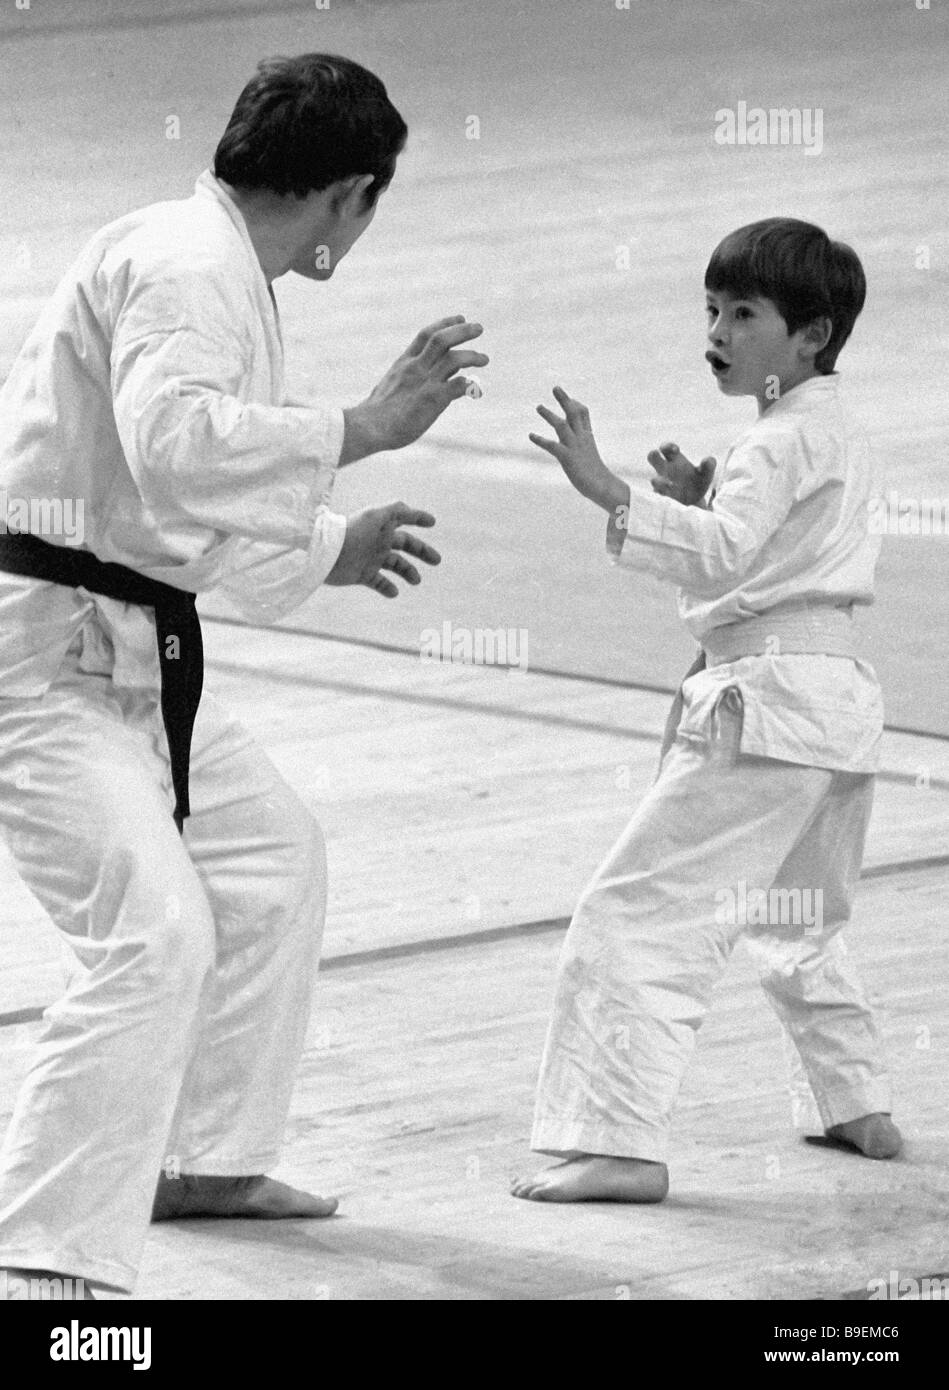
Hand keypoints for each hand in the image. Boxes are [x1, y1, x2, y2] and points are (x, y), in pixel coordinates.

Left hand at [325, 502, 440, 597]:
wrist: (327, 554)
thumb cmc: (353, 532)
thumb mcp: (376, 516)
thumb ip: (396, 510)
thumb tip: (412, 511)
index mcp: (382, 525)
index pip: (404, 518)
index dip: (418, 517)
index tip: (432, 522)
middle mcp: (379, 541)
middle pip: (406, 545)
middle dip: (422, 552)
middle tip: (437, 560)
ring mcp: (371, 558)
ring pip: (396, 565)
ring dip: (408, 572)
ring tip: (416, 580)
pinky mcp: (363, 575)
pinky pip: (379, 582)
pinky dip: (388, 588)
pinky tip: (394, 592)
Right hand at [342, 316, 487, 461]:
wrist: (368, 428)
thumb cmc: (377, 414)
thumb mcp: (391, 387)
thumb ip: (410, 380)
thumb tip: (429, 381)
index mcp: (404, 363)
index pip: (426, 334)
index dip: (445, 323)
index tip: (460, 318)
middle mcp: (415, 368)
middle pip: (442, 339)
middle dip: (463, 331)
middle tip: (479, 328)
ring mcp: (424, 383)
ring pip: (454, 359)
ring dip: (472, 356)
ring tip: (484, 359)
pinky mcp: (432, 400)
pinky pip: (457, 386)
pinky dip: (468, 384)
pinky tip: (473, 387)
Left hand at [529, 386, 627, 513]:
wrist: (604, 488)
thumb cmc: (597, 476)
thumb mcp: (590, 456)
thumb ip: (584, 448)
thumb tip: (582, 446)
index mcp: (588, 437)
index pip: (584, 414)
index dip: (575, 404)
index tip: (568, 398)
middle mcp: (582, 439)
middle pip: (574, 413)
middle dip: (565, 400)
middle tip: (555, 387)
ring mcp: (575, 447)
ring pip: (562, 425)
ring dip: (549, 415)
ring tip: (538, 406)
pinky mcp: (568, 458)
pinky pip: (553, 446)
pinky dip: (541, 440)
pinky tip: (531, 436)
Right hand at [647, 442, 715, 506]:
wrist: (696, 501)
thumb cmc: (698, 482)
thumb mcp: (706, 474)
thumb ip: (709, 465)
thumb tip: (707, 460)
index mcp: (674, 460)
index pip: (665, 448)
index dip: (667, 446)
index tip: (676, 450)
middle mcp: (665, 470)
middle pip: (652, 456)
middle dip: (654, 454)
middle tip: (663, 458)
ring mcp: (662, 483)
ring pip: (654, 479)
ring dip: (661, 481)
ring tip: (672, 485)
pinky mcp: (663, 496)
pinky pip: (659, 494)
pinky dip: (665, 494)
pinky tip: (672, 495)